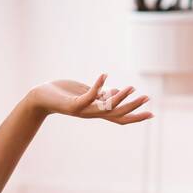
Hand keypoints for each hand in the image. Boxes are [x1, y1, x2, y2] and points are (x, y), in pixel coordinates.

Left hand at [27, 73, 153, 124]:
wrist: (41, 98)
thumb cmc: (64, 94)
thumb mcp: (86, 94)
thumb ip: (100, 95)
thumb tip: (115, 92)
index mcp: (96, 111)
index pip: (120, 117)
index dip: (135, 116)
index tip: (152, 114)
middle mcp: (91, 113)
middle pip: (117, 113)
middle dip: (133, 106)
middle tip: (147, 97)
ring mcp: (83, 110)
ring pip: (106, 107)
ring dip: (120, 97)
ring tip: (132, 88)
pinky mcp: (73, 104)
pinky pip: (88, 96)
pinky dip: (97, 86)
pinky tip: (105, 75)